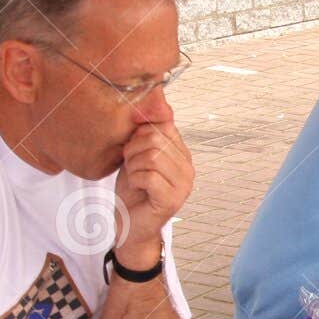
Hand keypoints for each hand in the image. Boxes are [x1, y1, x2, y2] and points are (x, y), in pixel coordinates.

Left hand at [114, 118, 193, 265]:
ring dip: (133, 166)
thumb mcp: (138, 153)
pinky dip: (135, 179)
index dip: (140, 133)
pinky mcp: (172, 199)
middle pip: (155, 138)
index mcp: (182, 153)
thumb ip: (149, 129)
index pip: (162, 125)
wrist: (129, 224)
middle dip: (133, 150)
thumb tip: (158, 95)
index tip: (133, 150)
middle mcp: (189, 167)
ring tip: (134, 177)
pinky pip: (148, 175)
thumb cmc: (132, 189)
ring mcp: (184, 185)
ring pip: (151, 156)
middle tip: (131, 166)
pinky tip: (137, 188)